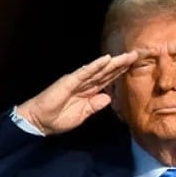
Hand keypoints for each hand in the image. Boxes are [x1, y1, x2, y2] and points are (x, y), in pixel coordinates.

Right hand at [14, 51, 139, 134]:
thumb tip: (109, 98)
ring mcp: (78, 80)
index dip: (120, 73)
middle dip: (121, 64)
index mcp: (89, 92)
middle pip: (106, 72)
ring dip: (113, 63)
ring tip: (126, 56)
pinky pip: (85, 72)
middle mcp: (85, 83)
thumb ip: (95, 106)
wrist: (40, 121)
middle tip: (135, 55)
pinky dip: (96, 66)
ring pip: (99, 69)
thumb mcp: (83, 114)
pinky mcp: (69, 81)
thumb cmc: (59, 118)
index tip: (133, 67)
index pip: (108, 80)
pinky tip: (106, 60)